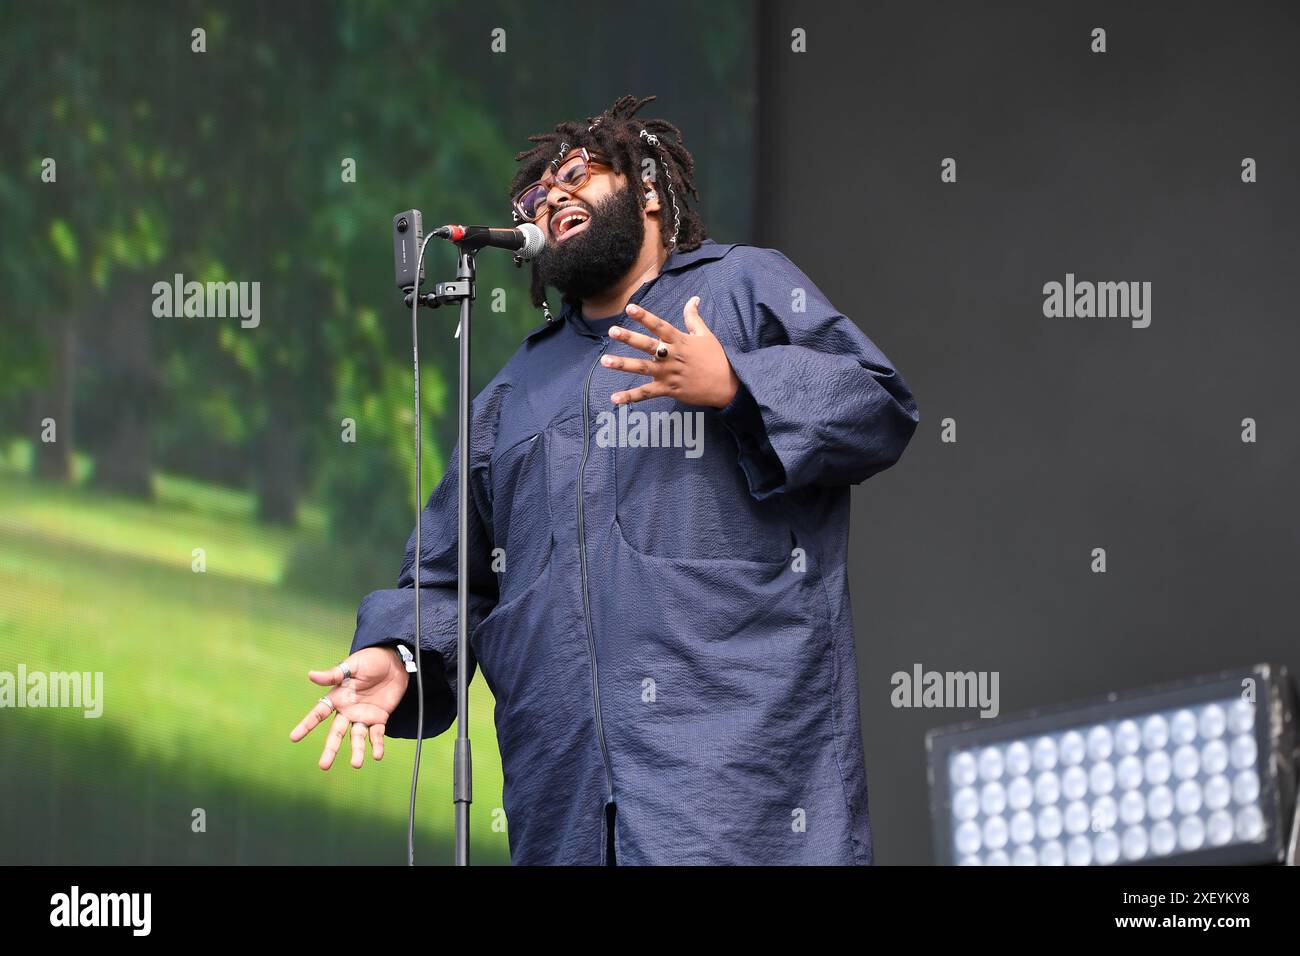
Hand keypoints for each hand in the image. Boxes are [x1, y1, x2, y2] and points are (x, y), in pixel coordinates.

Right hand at [289, 646, 408, 769]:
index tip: (293, 737)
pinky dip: (377, 745)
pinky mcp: (379, 718)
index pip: (318, 714)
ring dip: (357, 751)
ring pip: (357, 738)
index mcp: (337, 697)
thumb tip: (310, 675)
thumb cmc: (371, 660)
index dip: (306, 725)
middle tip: (323, 766)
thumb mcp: (352, 665)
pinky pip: (377, 735)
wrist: (395, 662)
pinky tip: (378, 755)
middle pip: (336, 733)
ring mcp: (363, 716)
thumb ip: (334, 674)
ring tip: (356, 764)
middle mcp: (347, 710)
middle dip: (330, 749)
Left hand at [604, 296, 740, 408]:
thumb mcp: (705, 335)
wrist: (726, 385)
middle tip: (613, 331)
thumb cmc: (716, 358)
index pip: (659, 326)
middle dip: (629, 337)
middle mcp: (672, 356)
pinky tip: (614, 398)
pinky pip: (646, 394)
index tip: (630, 308)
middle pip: (648, 345)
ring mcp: (669, 374)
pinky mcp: (668, 390)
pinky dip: (630, 397)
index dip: (644, 317)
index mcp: (680, 341)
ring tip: (605, 361)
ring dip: (623, 364)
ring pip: (643, 368)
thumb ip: (693, 317)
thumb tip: (694, 298)